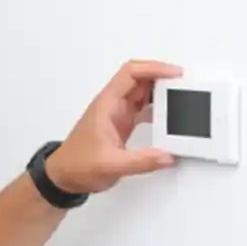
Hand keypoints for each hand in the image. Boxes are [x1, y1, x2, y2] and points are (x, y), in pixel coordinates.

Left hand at [45, 59, 182, 193]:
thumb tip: (167, 156)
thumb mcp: (110, 165)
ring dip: (161, 93)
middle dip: (162, 78)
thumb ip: (141, 161)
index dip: (154, 68)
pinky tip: (169, 117)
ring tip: (182, 98)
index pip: (130, 74)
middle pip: (139, 79)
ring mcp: (117, 114)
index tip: (175, 74)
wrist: (63, 176)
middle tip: (184, 86)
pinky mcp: (121, 125)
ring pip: (142, 93)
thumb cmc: (76, 166)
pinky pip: (142, 109)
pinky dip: (157, 109)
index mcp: (106, 105)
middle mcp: (112, 106)